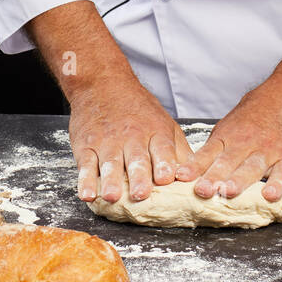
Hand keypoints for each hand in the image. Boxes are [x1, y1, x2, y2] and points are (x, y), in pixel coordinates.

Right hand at [69, 71, 193, 204]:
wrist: (103, 84)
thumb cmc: (138, 110)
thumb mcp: (164, 123)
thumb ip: (179, 151)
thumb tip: (196, 179)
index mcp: (155, 132)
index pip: (162, 149)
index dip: (164, 164)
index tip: (166, 178)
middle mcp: (132, 137)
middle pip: (137, 159)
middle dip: (139, 178)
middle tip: (140, 195)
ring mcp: (108, 141)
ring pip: (110, 163)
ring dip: (111, 181)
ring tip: (112, 197)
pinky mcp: (86, 145)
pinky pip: (86, 164)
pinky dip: (85, 181)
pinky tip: (87, 195)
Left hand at [175, 75, 281, 202]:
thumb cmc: (266, 105)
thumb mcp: (238, 117)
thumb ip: (222, 141)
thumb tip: (199, 164)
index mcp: (232, 133)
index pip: (209, 152)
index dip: (195, 166)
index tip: (181, 177)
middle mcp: (249, 141)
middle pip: (228, 162)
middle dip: (214, 177)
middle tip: (202, 190)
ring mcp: (272, 149)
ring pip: (253, 167)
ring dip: (240, 180)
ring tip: (228, 192)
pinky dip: (278, 184)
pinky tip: (270, 194)